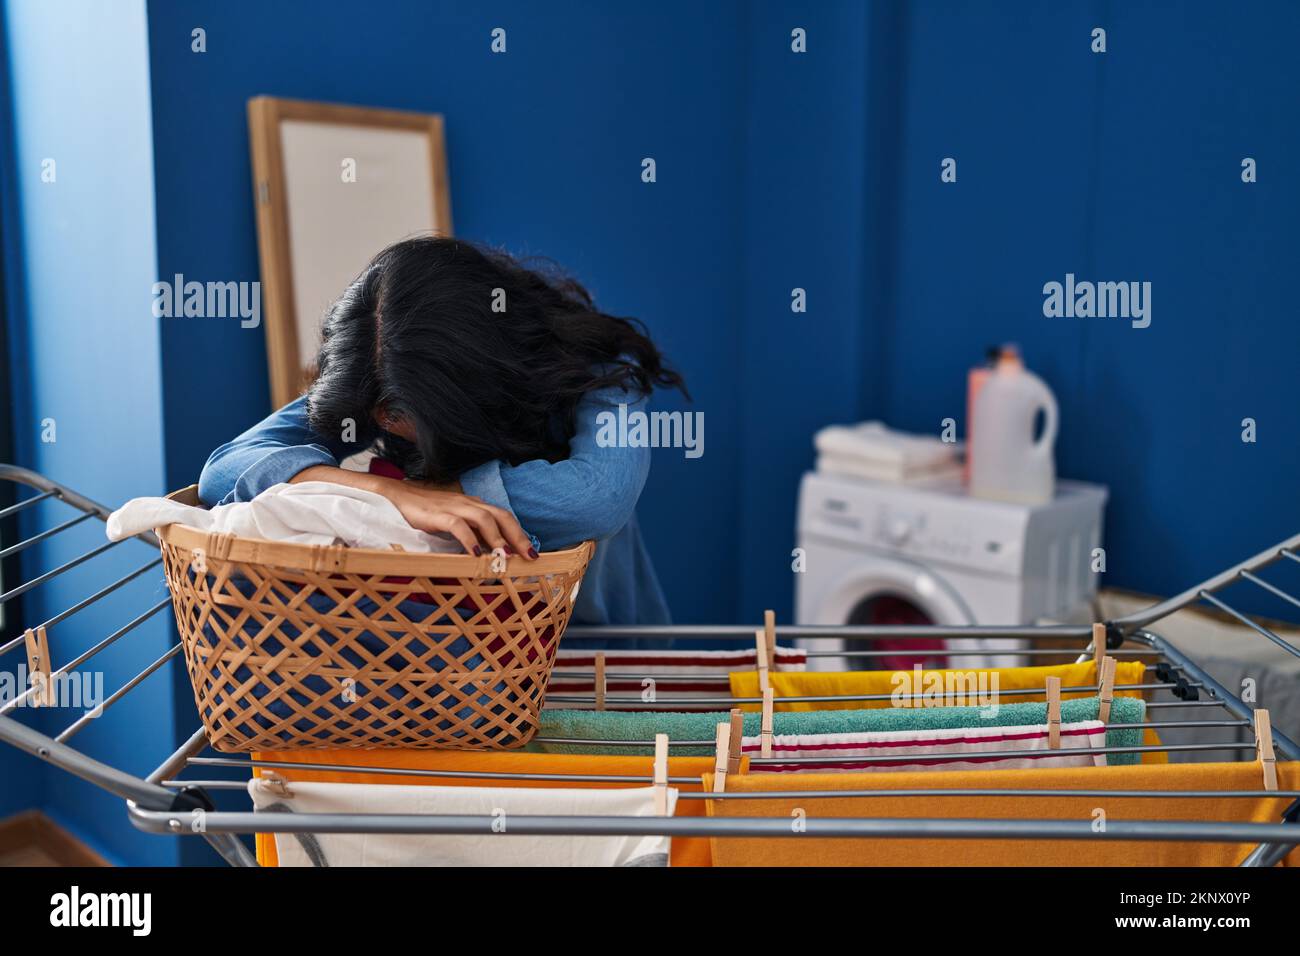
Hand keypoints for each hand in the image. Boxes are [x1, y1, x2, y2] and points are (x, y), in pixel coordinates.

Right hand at [290, 466, 536, 557]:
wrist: (394, 496)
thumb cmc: (425, 513)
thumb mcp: (452, 525)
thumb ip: (469, 535)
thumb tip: (488, 557)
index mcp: (474, 506)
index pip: (504, 517)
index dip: (520, 533)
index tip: (532, 553)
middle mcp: (468, 503)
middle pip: (501, 515)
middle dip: (517, 536)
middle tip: (529, 557)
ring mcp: (453, 506)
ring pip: (484, 518)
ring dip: (497, 538)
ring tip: (506, 558)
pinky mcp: (436, 513)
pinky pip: (457, 525)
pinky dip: (469, 539)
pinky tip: (475, 554)